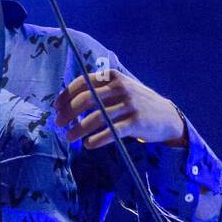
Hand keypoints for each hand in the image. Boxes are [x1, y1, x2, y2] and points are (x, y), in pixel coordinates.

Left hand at [54, 69, 185, 149]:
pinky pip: (110, 132)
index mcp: (112, 76)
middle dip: (68, 113)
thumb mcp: (119, 88)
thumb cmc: (135, 102)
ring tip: (69, 138)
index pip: (82, 83)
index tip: (56, 108)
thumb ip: (97, 90)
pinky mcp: (136, 122)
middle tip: (59, 125)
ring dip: (78, 130)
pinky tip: (88, 145)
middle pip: (86, 100)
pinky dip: (96, 140)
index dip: (65, 96)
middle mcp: (120, 88)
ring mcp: (129, 105)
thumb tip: (66, 102)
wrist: (166, 116)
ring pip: (96, 118)